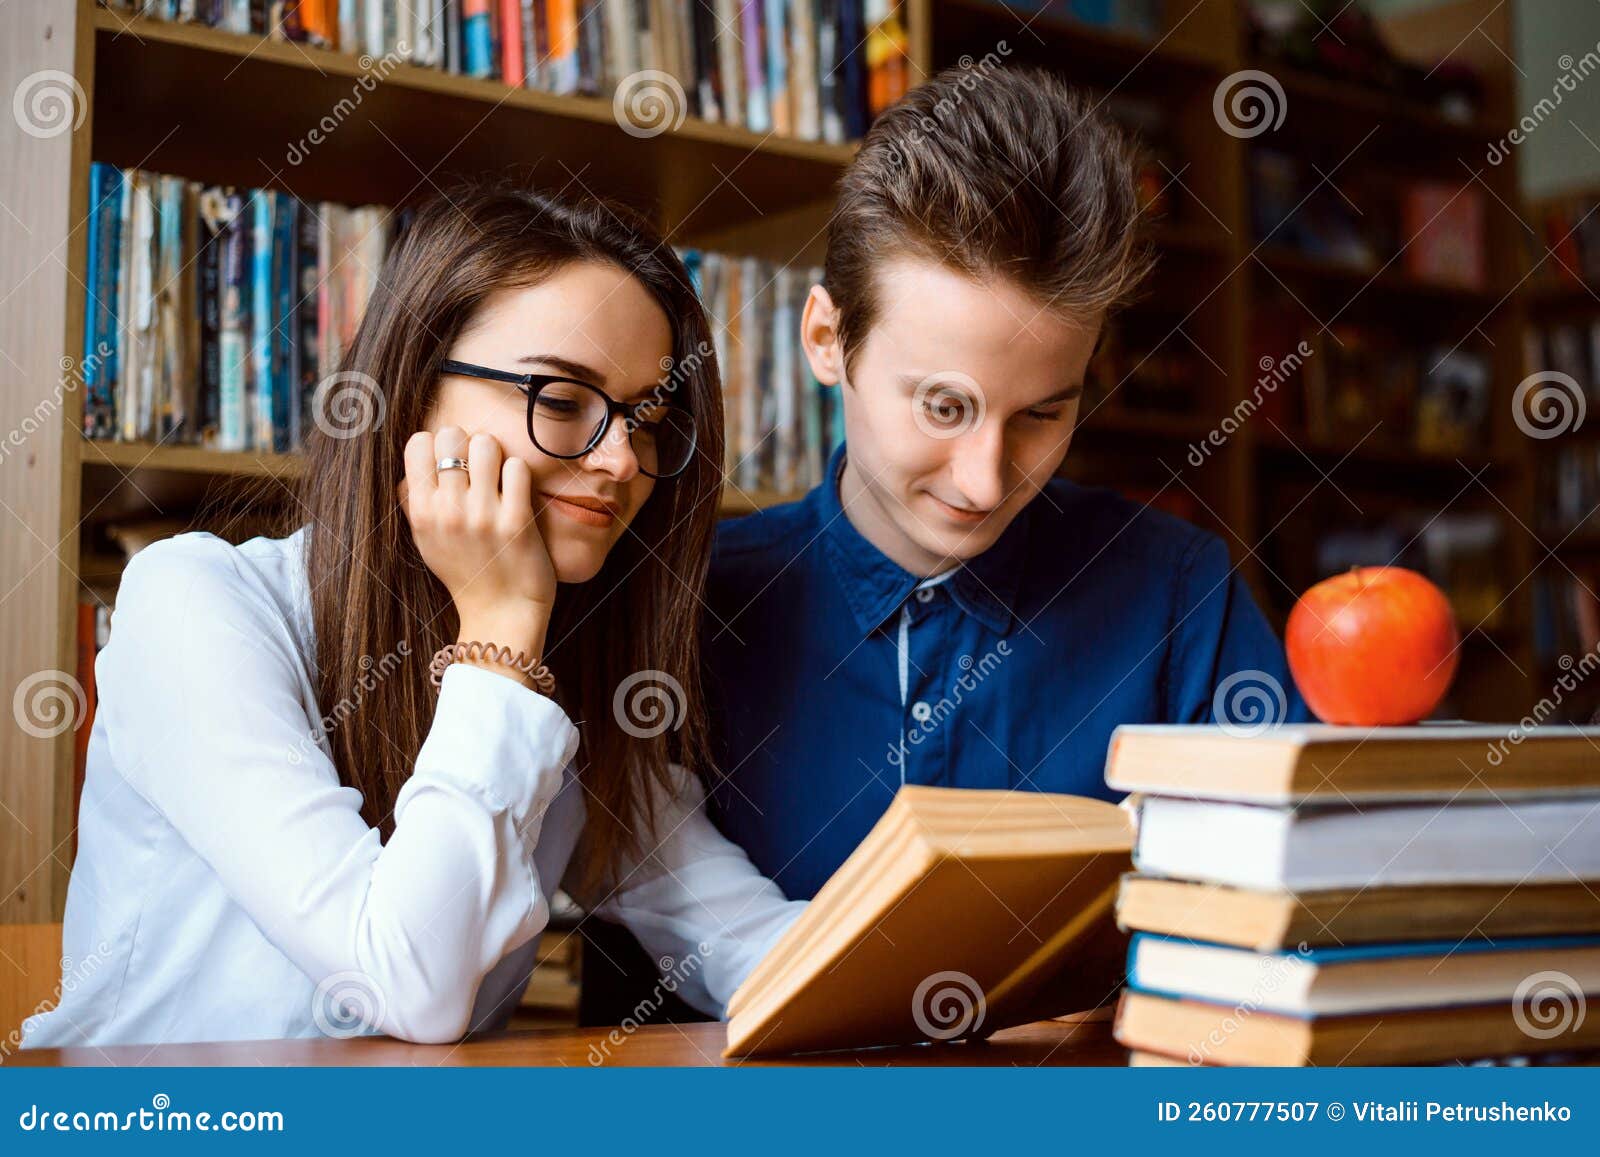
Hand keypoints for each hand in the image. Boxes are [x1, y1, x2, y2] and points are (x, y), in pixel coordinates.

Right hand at [399, 427, 555, 661]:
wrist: (501, 614)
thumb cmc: (466, 572)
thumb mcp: (426, 540)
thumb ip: (415, 499)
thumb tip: (419, 454)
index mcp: (421, 513)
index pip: (418, 442)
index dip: (437, 444)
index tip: (452, 462)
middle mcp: (448, 512)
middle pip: (452, 435)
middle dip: (468, 443)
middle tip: (479, 467)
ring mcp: (482, 516)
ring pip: (486, 444)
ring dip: (496, 454)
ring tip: (499, 477)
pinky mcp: (516, 521)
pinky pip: (517, 468)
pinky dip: (519, 474)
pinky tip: (517, 492)